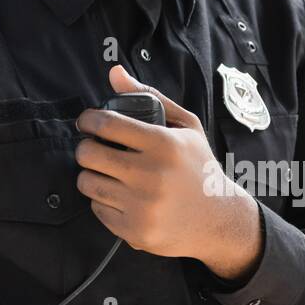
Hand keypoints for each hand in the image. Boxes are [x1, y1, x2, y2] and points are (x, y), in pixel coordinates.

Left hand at [74, 65, 263, 280]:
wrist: (218, 220)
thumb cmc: (198, 168)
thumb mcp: (185, 127)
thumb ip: (150, 97)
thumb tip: (114, 73)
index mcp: (164, 145)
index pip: (107, 124)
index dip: (88, 120)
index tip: (87, 122)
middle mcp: (151, 176)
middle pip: (88, 154)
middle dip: (86, 148)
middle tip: (94, 148)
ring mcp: (142, 207)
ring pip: (87, 183)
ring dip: (91, 175)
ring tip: (106, 172)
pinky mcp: (134, 231)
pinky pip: (97, 209)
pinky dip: (102, 200)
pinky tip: (120, 195)